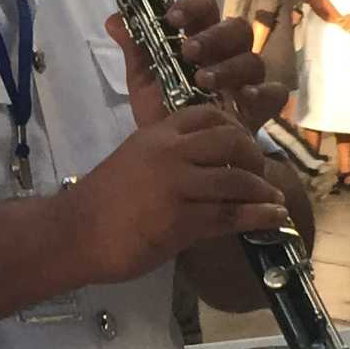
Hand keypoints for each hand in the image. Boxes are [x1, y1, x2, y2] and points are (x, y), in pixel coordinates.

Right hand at [67, 105, 294, 283]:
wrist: (74, 233)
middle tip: (261, 175)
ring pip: (237, 180)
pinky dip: (260, 217)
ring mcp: (177, 186)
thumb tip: (203, 167)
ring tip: (274, 201)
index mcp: (157, 134)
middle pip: (232, 142)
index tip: (244, 147)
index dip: (235, 128)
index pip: (208, 114)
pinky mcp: (181, 220)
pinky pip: (231, 215)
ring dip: (263, 192)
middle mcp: (170, 153)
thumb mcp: (134, 161)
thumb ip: (167, 158)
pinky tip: (275, 219)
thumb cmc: (101, 203)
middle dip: (255, 158)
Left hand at [110, 0, 283, 133]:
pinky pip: (274, 94)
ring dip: (229, 66)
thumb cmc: (161, 109)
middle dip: (214, 37)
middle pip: (237, 28)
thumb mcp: (142, 81)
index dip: (192, 6)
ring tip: (203, 81)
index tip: (171, 18)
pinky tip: (243, 99)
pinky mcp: (259, 107)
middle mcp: (228, 53)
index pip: (206, 7)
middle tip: (189, 51)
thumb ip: (134, 50)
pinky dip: (262, 93)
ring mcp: (246, 79)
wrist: (172, 156)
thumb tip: (113, 19)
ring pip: (253, 59)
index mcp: (200, 37)